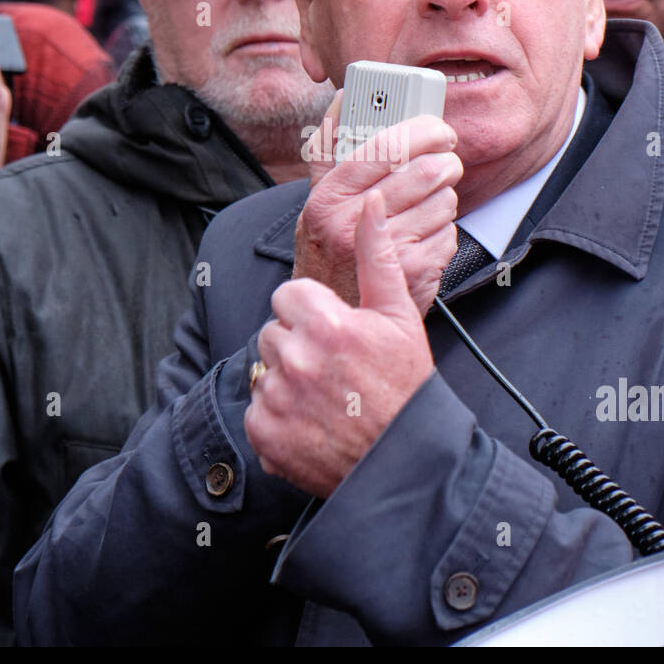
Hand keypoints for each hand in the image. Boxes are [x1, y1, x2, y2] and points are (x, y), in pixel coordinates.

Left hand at [247, 193, 435, 498]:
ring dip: (286, 381)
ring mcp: (278, 400)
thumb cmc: (406, 386)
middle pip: (274, 332)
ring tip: (325, 398)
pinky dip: (278, 418)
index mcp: (326, 324)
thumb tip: (369, 202)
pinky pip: (257, 410)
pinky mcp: (265, 436)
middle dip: (298, 346)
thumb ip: (377, 255)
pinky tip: (312, 423)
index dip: (311, 314)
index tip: (335, 333)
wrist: (403, 461)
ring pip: (264, 371)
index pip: (288, 296)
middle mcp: (296, 359)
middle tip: (335, 370)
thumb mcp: (398, 316)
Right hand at [294, 92, 460, 316]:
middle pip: (424, 171)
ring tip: (428, 205)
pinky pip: (449, 233)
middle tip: (446, 162)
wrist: (336, 314)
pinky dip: (444, 232)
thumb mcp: (316, 201)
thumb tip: (344, 99)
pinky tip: (425, 236)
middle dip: (445, 162)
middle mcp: (352, 224)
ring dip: (444, 199)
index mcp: (327, 198)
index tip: (438, 129)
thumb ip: (329, 150)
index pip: (384, 147)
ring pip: (443, 201)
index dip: (421, 131)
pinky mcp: (413, 273)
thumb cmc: (328, 252)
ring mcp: (385, 250)